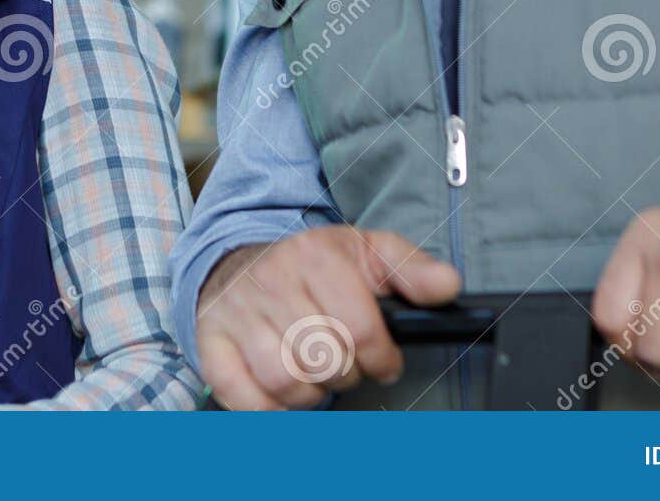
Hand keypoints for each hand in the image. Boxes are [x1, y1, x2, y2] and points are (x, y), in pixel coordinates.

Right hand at [195, 226, 460, 409]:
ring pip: (286, 383)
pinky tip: (283, 393)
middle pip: (325, 360)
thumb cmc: (311, 263)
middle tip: (345, 364)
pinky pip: (241, 396)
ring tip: (316, 376)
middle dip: (347, 374)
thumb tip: (448, 286)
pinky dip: (267, 409)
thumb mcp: (366, 251)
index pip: (361, 329)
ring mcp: (237, 312)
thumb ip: (411, 268)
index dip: (381, 358)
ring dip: (311, 394)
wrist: (239, 258)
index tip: (383, 361)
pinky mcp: (210, 341)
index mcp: (315, 255)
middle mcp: (272, 280)